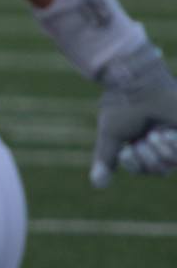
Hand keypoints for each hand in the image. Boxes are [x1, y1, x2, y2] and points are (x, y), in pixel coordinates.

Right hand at [90, 43, 176, 187]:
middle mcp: (159, 139)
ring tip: (154, 134)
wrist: (132, 81)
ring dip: (161, 153)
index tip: (126, 151)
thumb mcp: (110, 136)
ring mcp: (173, 134)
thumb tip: (98, 186)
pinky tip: (164, 132)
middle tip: (144, 140)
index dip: (135, 165)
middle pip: (159, 170)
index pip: (143, 168)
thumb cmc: (120, 105)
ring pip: (172, 163)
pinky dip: (173, 146)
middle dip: (149, 159)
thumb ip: (106, 160)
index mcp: (141, 140)